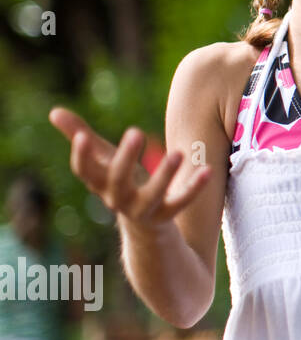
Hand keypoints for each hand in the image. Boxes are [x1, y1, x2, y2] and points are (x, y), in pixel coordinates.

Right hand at [48, 107, 211, 236]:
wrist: (144, 228)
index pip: (84, 172)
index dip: (81, 156)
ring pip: (152, 195)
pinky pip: (182, 202)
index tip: (82, 137)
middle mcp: (118, 199)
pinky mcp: (167, 215)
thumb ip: (80, 135)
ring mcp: (143, 210)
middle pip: (117, 182)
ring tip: (177, 153)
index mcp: (101, 184)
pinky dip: (194, 188)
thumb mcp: (103, 159)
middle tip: (136, 131)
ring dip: (164, 175)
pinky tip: (208, 170)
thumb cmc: (120, 183)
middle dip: (125, 158)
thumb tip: (53, 111)